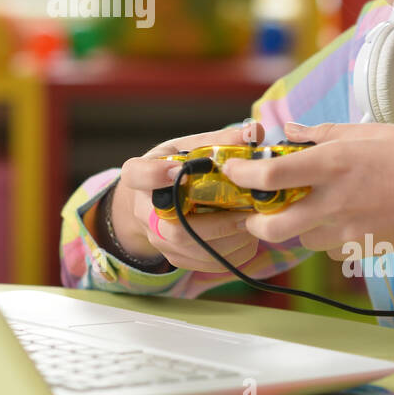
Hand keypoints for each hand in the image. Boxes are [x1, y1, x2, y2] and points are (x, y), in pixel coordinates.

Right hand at [110, 120, 264, 271]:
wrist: (157, 200)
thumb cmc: (176, 167)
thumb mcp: (189, 148)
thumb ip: (220, 140)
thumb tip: (256, 131)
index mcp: (140, 175)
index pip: (137, 175)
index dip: (155, 175)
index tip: (181, 169)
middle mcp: (144, 212)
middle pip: (174, 229)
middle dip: (218, 223)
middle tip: (247, 211)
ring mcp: (159, 240)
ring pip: (195, 250)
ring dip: (232, 239)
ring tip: (254, 221)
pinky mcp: (177, 258)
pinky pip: (208, 263)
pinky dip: (235, 251)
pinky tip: (248, 234)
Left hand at [216, 121, 393, 263]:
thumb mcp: (371, 131)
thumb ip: (324, 133)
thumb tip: (290, 131)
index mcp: (332, 164)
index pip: (269, 176)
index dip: (241, 175)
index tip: (232, 169)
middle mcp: (333, 200)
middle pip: (271, 226)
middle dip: (255, 220)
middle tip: (256, 207)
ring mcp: (348, 229)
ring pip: (300, 239)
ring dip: (292, 228)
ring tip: (302, 207)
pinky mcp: (364, 246)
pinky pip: (329, 248)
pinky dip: (324, 236)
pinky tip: (337, 217)